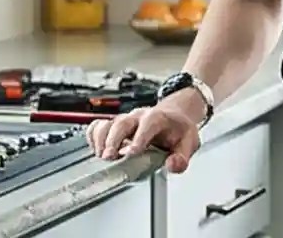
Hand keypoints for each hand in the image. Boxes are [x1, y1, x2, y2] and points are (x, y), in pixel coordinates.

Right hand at [86, 103, 201, 172]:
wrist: (173, 117)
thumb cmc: (178, 131)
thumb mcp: (189, 143)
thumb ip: (182, 157)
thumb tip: (172, 165)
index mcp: (158, 118)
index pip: (148, 124)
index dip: (139, 137)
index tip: (131, 152)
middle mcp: (139, 117)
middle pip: (122, 122)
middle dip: (113, 139)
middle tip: (109, 156)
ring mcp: (125, 120)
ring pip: (108, 123)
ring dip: (101, 139)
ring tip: (101, 155)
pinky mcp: (114, 125)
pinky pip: (98, 125)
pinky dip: (93, 135)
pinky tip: (95, 147)